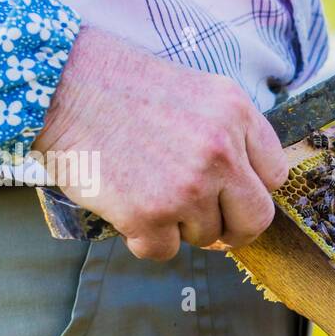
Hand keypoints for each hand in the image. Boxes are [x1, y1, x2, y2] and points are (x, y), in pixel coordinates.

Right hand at [32, 27, 283, 260]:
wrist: (59, 85)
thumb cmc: (122, 87)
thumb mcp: (198, 91)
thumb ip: (231, 134)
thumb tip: (249, 189)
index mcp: (237, 114)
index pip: (275, 175)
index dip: (252, 189)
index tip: (231, 192)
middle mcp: (220, 152)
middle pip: (256, 219)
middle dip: (234, 228)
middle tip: (210, 224)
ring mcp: (187, 186)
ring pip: (206, 237)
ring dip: (179, 226)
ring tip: (147, 190)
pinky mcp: (149, 214)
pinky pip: (164, 251)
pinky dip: (145, 239)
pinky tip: (127, 207)